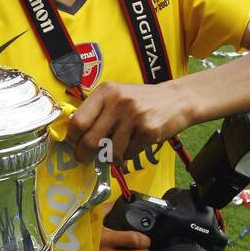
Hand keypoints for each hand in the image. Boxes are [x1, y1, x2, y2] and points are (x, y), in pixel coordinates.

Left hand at [66, 80, 184, 166]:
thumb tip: (74, 136)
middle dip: (84, 155)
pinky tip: (135, 143)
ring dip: (111, 156)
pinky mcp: (148, 130)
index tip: (74, 144)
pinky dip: (128, 154)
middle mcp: (118, 101)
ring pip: (110, 151)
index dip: (72, 138)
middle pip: (90, 140)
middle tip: (85, 158)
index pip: (78, 121)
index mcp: (105, 92)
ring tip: (116, 149)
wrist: (177, 99)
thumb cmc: (142, 101)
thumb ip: (97, 111)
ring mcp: (134, 116)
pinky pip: (128, 154)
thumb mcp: (116, 96)